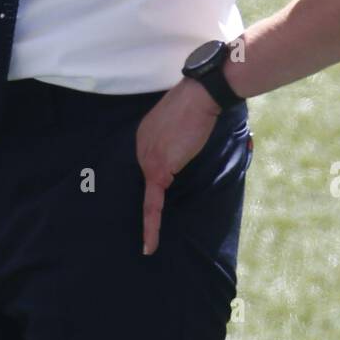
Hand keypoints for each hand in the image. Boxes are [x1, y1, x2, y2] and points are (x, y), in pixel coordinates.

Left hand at [136, 77, 221, 255]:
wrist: (200, 96)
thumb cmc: (197, 105)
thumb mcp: (180, 125)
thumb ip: (175, 141)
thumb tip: (183, 150)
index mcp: (143, 136)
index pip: (144, 165)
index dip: (148, 186)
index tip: (149, 204)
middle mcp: (139, 148)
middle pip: (142, 182)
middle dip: (147, 205)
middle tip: (146, 234)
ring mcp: (146, 159)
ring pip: (146, 196)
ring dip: (149, 221)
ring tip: (148, 243)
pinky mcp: (158, 170)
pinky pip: (153, 203)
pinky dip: (151, 225)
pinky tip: (149, 244)